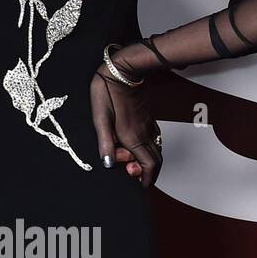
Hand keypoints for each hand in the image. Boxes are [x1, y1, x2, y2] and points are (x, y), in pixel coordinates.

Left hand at [90, 63, 161, 189]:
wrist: (121, 71)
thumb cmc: (108, 93)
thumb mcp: (100, 119)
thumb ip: (105, 143)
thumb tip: (109, 165)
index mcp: (133, 137)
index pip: (149, 166)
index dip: (147, 179)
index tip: (140, 186)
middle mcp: (145, 133)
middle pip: (156, 161)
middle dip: (147, 172)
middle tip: (131, 173)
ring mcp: (148, 125)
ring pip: (156, 150)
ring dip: (147, 161)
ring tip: (130, 161)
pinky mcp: (148, 118)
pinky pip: (154, 139)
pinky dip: (148, 149)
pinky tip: (134, 145)